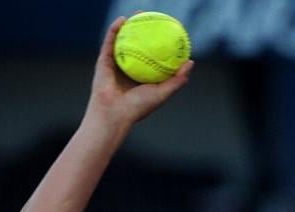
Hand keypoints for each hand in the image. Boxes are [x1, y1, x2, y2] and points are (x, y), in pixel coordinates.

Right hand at [83, 16, 193, 130]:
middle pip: (139, 47)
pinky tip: (123, 19)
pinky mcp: (103, 62)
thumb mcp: (163, 92)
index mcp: (143, 78)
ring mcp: (115, 65)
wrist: (113, 114)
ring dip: (130, 26)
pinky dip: (114, 30)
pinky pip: (110, 42)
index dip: (161, 46)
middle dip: (146, 32)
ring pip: (123, 42)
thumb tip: (191, 62)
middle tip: (154, 20)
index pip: (154, 58)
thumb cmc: (138, 107)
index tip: (169, 34)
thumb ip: (177, 79)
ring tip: (138, 14)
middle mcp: (129, 70)